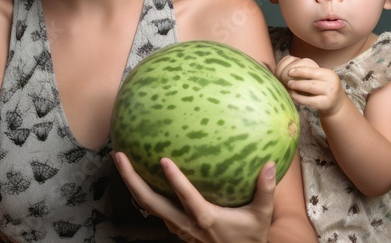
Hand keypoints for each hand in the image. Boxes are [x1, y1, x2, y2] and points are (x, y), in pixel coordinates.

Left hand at [114, 152, 276, 242]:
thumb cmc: (250, 235)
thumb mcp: (261, 215)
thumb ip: (265, 190)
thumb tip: (271, 164)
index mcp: (205, 219)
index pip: (186, 198)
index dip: (175, 180)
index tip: (162, 159)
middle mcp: (185, 224)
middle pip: (150, 202)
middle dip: (131, 178)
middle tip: (119, 155)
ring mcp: (177, 227)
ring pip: (148, 206)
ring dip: (132, 184)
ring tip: (121, 160)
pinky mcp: (176, 227)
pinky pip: (155, 208)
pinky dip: (143, 192)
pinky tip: (140, 175)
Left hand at [275, 56, 345, 116]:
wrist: (337, 103)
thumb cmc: (324, 88)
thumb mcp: (322, 78)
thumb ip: (311, 74)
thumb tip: (291, 69)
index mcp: (329, 74)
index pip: (312, 71)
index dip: (300, 71)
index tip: (290, 72)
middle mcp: (331, 83)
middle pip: (311, 81)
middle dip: (297, 80)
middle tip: (287, 81)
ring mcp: (329, 94)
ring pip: (310, 89)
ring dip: (298, 87)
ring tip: (289, 86)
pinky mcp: (325, 103)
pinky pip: (309, 100)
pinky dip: (299, 98)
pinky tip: (292, 96)